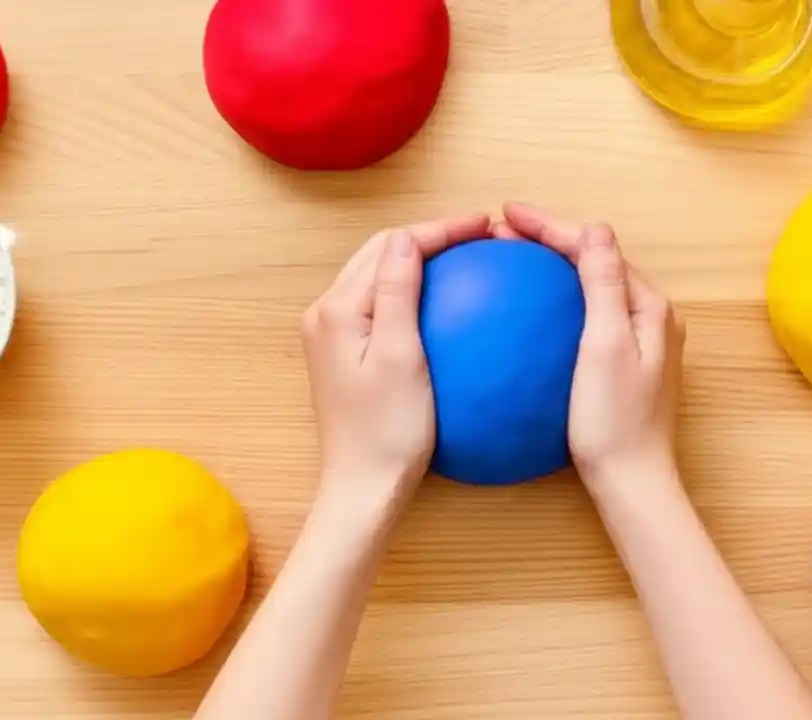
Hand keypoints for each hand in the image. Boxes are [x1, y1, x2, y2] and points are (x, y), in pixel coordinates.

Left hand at [301, 213, 490, 497]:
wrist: (362, 488)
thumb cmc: (388, 431)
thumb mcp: (400, 356)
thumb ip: (398, 292)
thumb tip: (406, 237)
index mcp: (336, 309)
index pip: (392, 246)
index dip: (439, 229)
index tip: (485, 226)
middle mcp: (325, 313)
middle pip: (380, 253)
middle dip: (429, 236)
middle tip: (481, 235)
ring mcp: (331, 333)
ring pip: (377, 274)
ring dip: (418, 258)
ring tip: (466, 255)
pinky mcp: (343, 353)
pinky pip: (378, 303)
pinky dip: (410, 288)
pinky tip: (446, 298)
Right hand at [499, 203, 684, 491]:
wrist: (632, 483)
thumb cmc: (615, 422)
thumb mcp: (606, 346)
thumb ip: (604, 284)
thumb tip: (595, 228)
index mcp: (650, 306)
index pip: (596, 247)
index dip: (551, 225)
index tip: (506, 214)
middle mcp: (650, 317)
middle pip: (595, 261)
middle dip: (550, 239)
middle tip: (501, 231)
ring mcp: (639, 340)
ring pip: (591, 285)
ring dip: (553, 265)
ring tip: (511, 257)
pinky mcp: (623, 363)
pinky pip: (587, 315)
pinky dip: (558, 300)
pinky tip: (526, 313)